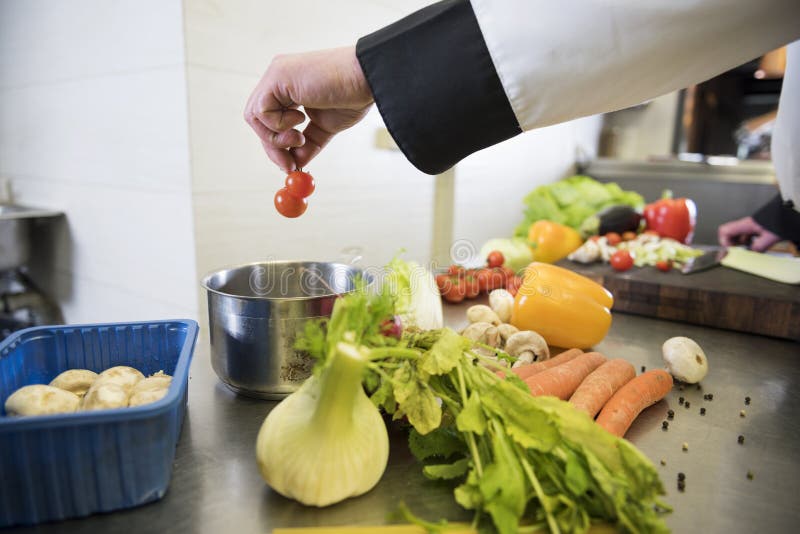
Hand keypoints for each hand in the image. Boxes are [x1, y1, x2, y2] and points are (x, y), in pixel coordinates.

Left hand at [244, 46, 373, 171]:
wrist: (367, 79)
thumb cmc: (352, 97)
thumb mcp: (326, 126)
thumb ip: (309, 143)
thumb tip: (296, 164)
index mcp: (289, 88)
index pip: (269, 119)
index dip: (277, 144)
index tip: (291, 164)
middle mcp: (278, 79)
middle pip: (258, 119)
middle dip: (273, 147)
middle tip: (290, 164)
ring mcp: (276, 76)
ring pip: (255, 116)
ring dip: (275, 138)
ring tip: (300, 137)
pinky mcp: (277, 77)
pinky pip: (261, 111)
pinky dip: (278, 125)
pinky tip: (301, 119)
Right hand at [717, 216, 780, 251]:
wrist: (787, 214)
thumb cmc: (780, 221)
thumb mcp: (770, 237)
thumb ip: (758, 247)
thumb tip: (750, 253)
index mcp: (745, 225)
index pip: (724, 231)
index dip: (724, 242)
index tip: (730, 250)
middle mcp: (745, 224)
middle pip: (729, 234)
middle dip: (732, 245)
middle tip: (737, 252)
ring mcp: (750, 226)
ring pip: (739, 236)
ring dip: (741, 245)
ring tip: (748, 251)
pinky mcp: (756, 229)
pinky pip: (747, 236)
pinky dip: (748, 243)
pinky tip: (756, 247)